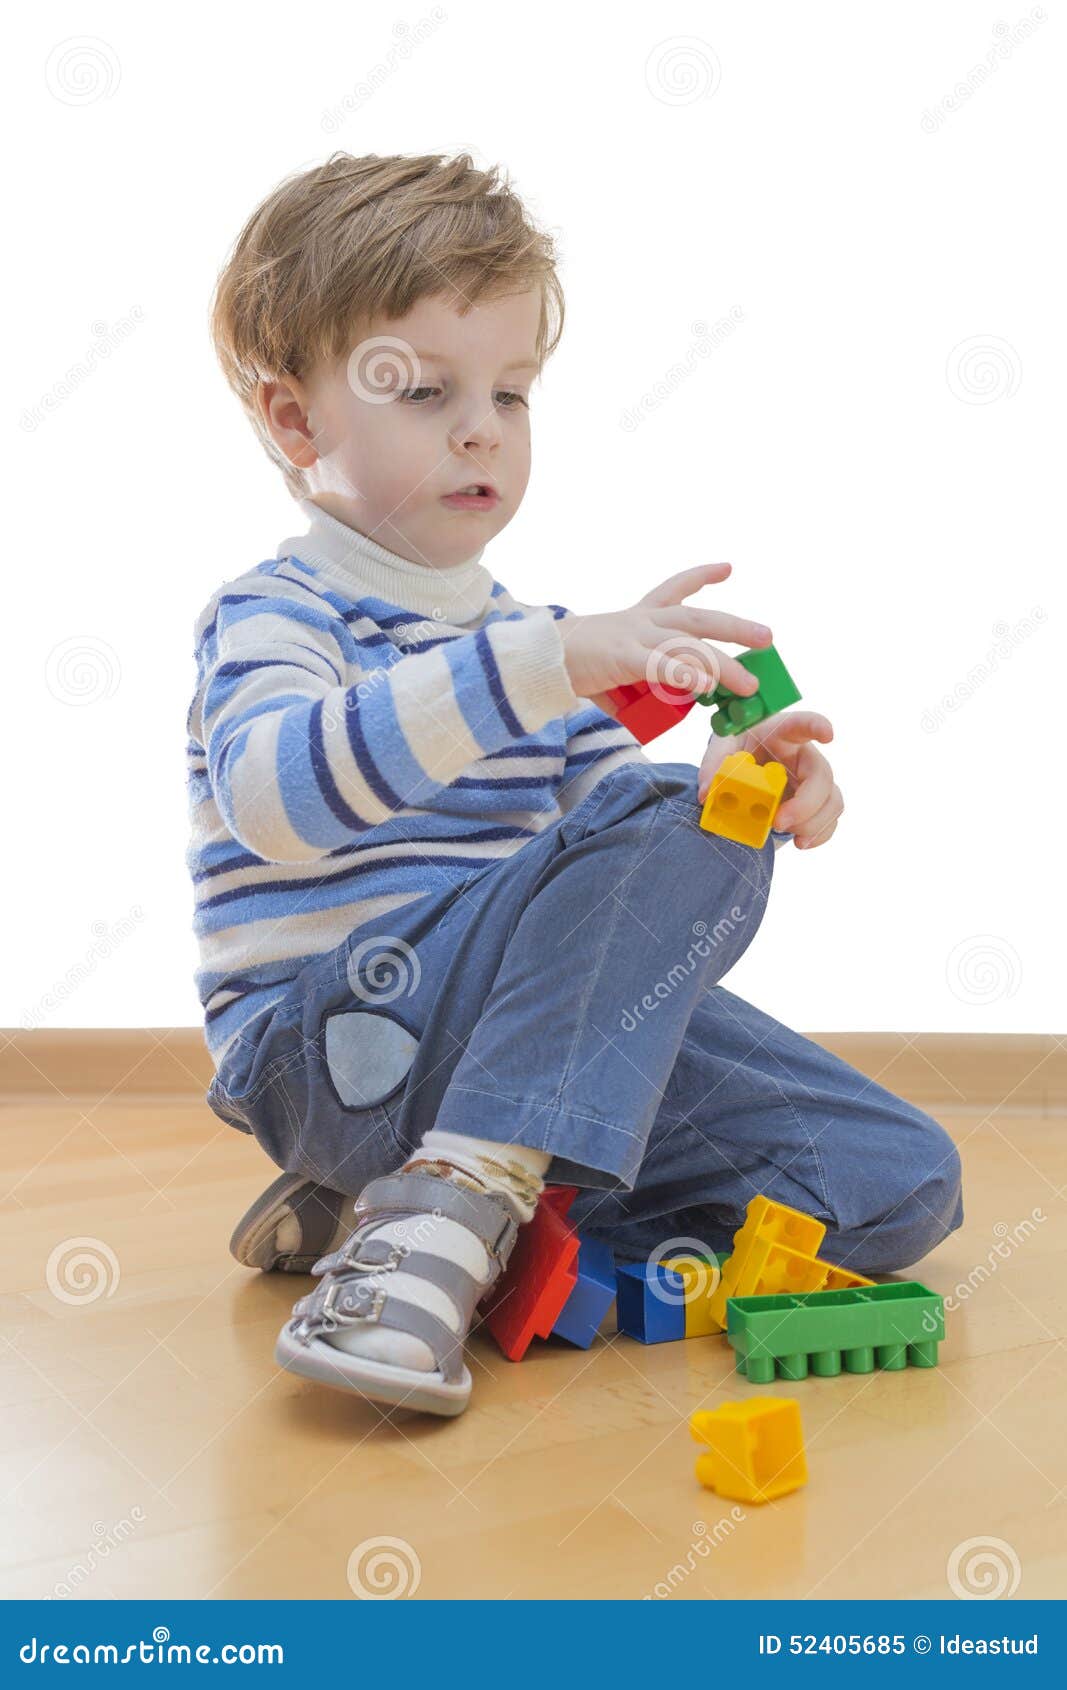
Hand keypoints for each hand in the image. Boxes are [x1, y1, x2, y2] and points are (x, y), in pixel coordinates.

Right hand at [558, 563, 773, 702]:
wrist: (534, 658)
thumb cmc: (569, 665)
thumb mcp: (611, 671)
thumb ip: (635, 689)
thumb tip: (649, 718)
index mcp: (636, 619)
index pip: (673, 589)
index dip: (702, 576)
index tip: (728, 568)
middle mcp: (641, 621)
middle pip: (697, 618)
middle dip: (734, 626)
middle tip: (767, 637)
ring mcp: (634, 636)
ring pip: (688, 646)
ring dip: (722, 664)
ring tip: (749, 682)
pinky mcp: (623, 657)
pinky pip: (662, 666)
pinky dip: (686, 675)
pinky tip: (707, 685)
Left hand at [697, 710, 842, 849]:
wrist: (744, 765)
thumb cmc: (738, 747)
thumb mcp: (721, 747)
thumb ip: (713, 765)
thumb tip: (706, 794)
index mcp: (782, 734)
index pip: (803, 724)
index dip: (818, 727)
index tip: (827, 735)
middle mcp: (804, 756)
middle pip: (822, 775)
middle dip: (805, 803)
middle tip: (778, 822)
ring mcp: (813, 781)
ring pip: (832, 801)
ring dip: (813, 823)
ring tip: (788, 835)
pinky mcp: (815, 804)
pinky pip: (829, 820)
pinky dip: (819, 835)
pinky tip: (800, 842)